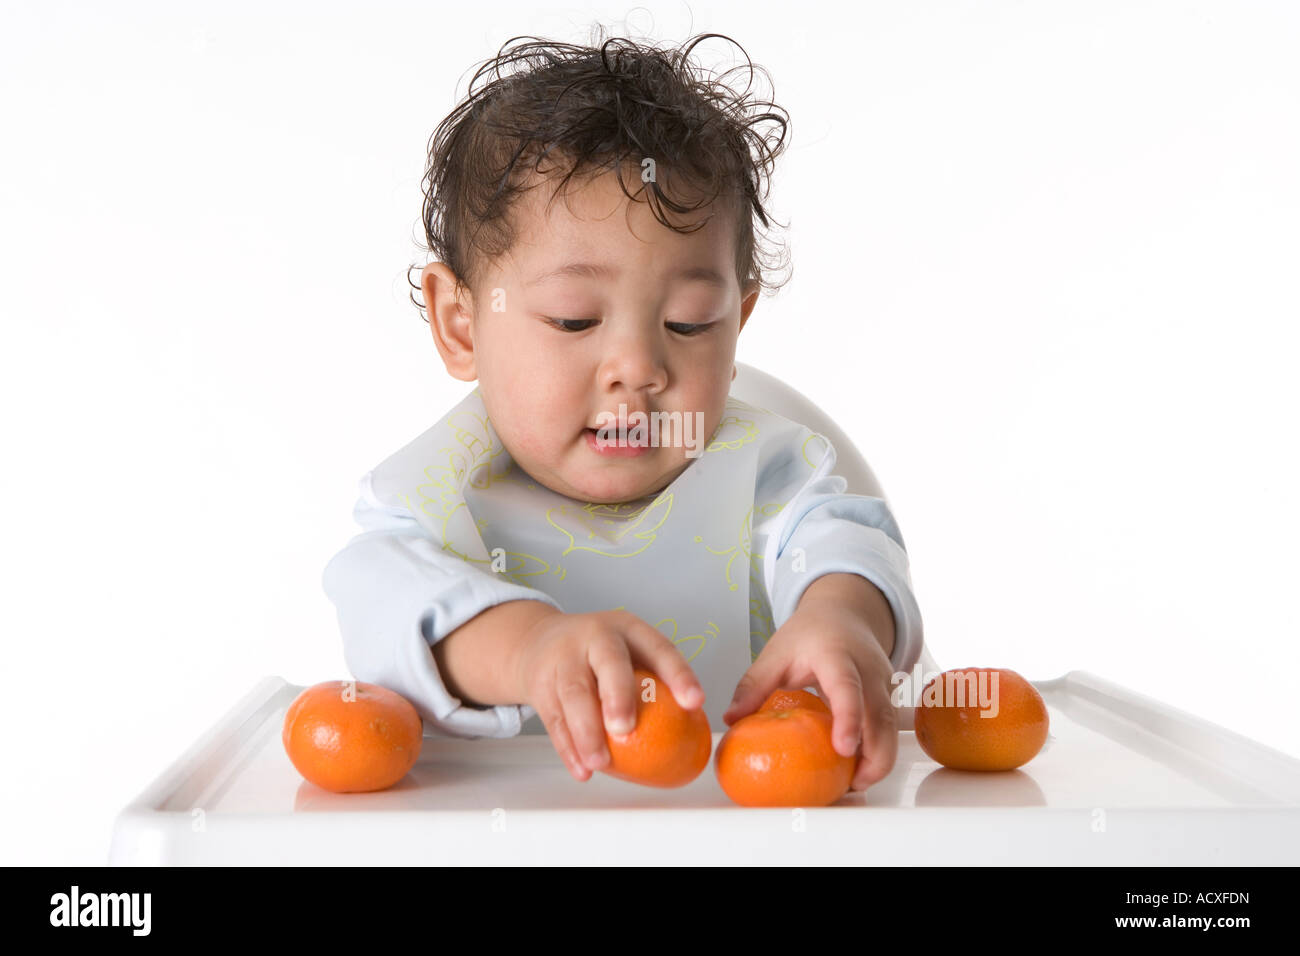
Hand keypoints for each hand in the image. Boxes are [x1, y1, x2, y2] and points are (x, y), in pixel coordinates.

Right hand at [514, 609, 705, 782]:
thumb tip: (694, 729)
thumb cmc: (597, 653)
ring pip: (574, 695)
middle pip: (608, 664)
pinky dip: (568, 747)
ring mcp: (564, 659)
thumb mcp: (626, 650)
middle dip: (617, 697)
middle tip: (625, 729)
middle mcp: (595, 638)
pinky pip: (554, 719)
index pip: (659, 648)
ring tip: (601, 762)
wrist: (538, 642)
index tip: (694, 702)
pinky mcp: (541, 685)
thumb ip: (653, 680)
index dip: (678, 674)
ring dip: (587, 732)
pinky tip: (582, 768)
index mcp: (628, 629)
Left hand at [721, 599, 897, 791]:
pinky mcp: (889, 697)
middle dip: (873, 756)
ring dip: (878, 760)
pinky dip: (878, 752)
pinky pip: (889, 728)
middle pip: (881, 716)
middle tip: (851, 785)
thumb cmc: (809, 634)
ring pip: (892, 727)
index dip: (848, 718)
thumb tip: (730, 720)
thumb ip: (754, 685)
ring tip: (853, 784)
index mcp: (837, 655)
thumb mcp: (776, 653)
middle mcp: (868, 670)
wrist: (844, 613)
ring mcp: (884, 683)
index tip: (843, 748)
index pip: (848, 687)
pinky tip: (857, 770)